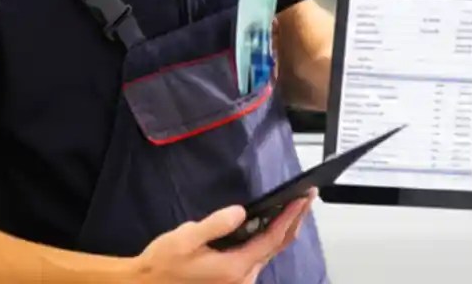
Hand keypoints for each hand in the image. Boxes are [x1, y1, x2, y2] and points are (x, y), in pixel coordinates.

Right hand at [133, 194, 313, 283]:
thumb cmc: (163, 263)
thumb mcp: (186, 238)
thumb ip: (216, 224)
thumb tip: (241, 212)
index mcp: (235, 268)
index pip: (272, 238)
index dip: (291, 216)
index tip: (303, 197)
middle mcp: (243, 278)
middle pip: (277, 246)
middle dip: (294, 220)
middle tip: (308, 196)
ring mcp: (240, 282)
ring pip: (269, 252)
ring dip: (284, 229)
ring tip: (295, 206)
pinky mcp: (234, 280)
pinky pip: (259, 257)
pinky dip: (270, 239)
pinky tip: (273, 224)